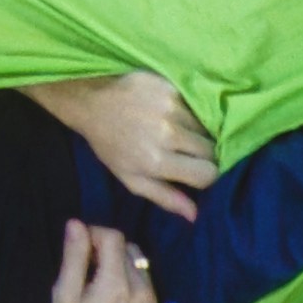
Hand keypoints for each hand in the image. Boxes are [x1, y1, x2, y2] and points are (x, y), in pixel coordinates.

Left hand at [38, 70, 219, 221]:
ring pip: (206, 127)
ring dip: (198, 132)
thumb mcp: (132, 179)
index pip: (207, 174)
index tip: (196, 173)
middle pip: (211, 150)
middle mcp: (168, 133)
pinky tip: (172, 114)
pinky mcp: (172, 88)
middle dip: (204, 155)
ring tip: (178, 131)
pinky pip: (196, 106)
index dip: (205, 176)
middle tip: (187, 153)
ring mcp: (171, 107)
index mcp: (156, 161)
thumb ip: (165, 197)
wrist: (91, 101)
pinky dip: (190, 113)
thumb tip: (194, 215)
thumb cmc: (111, 145)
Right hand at [39, 215, 160, 302]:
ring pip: (136, 261)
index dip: (93, 233)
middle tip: (83, 265)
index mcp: (117, 284)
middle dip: (105, 247)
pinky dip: (126, 276)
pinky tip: (108, 294)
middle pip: (127, 247)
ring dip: (117, 261)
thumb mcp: (65, 296)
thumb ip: (73, 258)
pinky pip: (142, 278)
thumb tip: (76, 224)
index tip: (77, 245)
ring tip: (94, 280)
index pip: (113, 237)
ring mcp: (151, 300)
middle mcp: (141, 289)